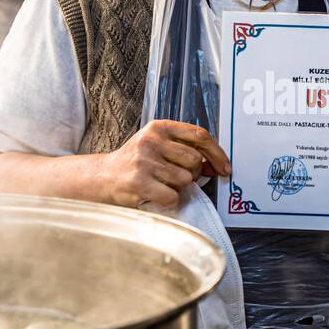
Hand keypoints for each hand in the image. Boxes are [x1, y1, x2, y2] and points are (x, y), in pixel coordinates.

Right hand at [98, 120, 230, 210]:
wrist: (103, 176)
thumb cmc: (136, 162)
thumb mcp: (157, 145)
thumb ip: (184, 149)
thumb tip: (215, 165)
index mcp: (159, 127)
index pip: (199, 135)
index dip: (217, 153)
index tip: (224, 167)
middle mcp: (151, 141)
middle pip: (195, 161)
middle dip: (192, 173)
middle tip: (177, 177)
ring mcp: (144, 161)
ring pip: (185, 180)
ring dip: (178, 188)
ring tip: (161, 184)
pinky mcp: (139, 182)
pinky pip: (173, 197)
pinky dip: (170, 201)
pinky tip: (156, 194)